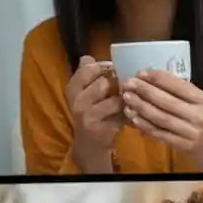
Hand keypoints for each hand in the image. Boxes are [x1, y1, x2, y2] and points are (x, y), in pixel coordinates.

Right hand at [65, 56, 122, 173]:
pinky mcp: (102, 129)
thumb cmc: (91, 114)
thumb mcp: (85, 93)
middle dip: (116, 85)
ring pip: (114, 99)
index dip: (103, 68)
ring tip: (126, 102)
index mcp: (73, 89)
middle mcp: (78, 102)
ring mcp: (89, 116)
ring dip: (124, 100)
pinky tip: (129, 114)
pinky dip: (128, 113)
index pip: (87, 68)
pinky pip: (121, 115)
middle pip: (104, 82)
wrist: (90, 145)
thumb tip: (88, 57)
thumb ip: (87, 74)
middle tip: (122, 89)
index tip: (111, 73)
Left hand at [121, 70, 202, 171]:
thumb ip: (180, 91)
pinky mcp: (182, 145)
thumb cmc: (202, 117)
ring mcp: (190, 132)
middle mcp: (197, 115)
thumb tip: (150, 77)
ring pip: (161, 118)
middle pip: (167, 102)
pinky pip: (160, 133)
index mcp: (201, 99)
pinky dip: (145, 125)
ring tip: (127, 99)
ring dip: (142, 107)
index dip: (157, 78)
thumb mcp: (198, 101)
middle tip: (128, 84)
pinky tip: (134, 118)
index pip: (178, 85)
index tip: (140, 73)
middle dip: (145, 91)